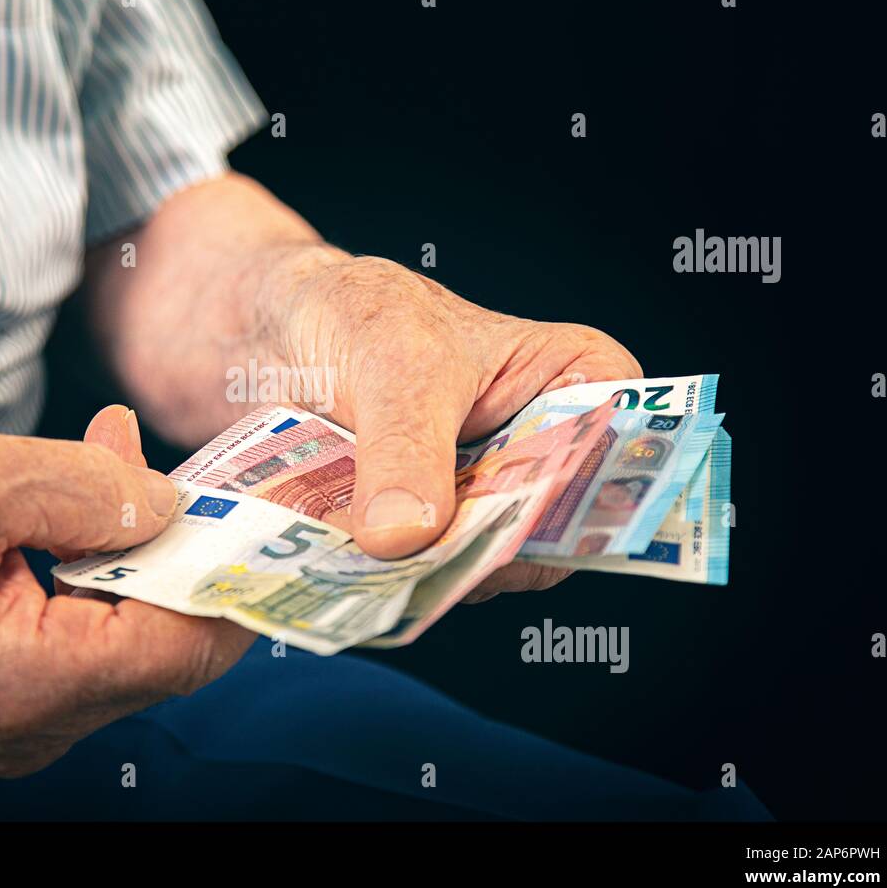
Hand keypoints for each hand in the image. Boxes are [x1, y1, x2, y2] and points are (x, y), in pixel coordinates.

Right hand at [0, 415, 252, 776]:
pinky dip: (89, 572)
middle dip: (174, 547)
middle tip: (171, 462)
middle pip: (161, 643)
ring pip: (121, 636)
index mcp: (33, 684)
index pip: (186, 645)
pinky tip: (70, 506)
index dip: (227, 574)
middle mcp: (34, 726)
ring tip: (107, 454)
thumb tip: (171, 506)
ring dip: (128, 549)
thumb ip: (92, 489)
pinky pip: (77, 640)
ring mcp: (15, 724)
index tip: (250, 511)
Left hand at [270, 254, 641, 597]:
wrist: (274, 328)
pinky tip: (342, 569)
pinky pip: (420, 576)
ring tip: (367, 564)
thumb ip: (404, 447)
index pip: (612, 457)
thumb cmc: (357, 311)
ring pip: (480, 564)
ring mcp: (485, 501)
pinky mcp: (428, 537)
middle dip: (486, 552)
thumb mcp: (391, 363)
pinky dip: (383, 576)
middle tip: (423, 561)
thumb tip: (404, 538)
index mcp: (579, 382)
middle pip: (547, 530)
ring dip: (424, 573)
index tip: (511, 528)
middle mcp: (544, 453)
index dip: (576, 500)